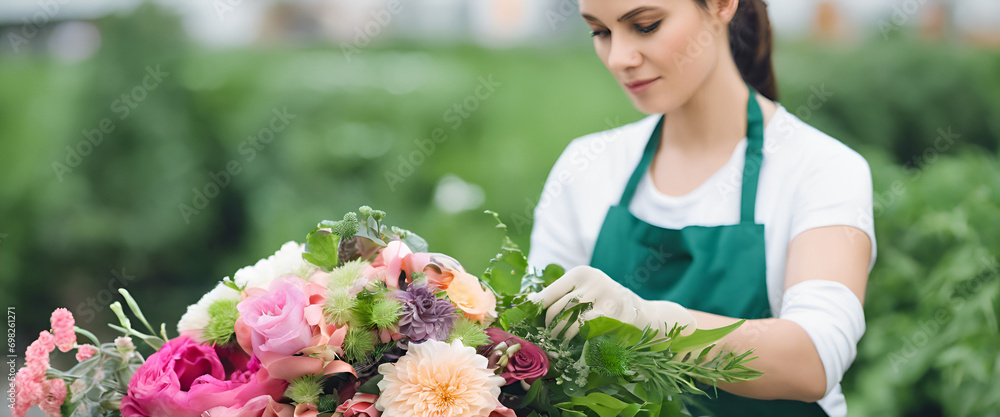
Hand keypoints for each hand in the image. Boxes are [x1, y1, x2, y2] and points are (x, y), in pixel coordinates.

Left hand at [530, 266, 696, 338]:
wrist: (643, 315)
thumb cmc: (606, 305)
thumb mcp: (585, 293)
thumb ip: (561, 296)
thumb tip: (526, 303)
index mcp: (581, 273)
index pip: (548, 293)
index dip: (535, 310)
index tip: (526, 322)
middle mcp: (593, 280)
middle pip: (557, 310)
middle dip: (549, 328)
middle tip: (547, 338)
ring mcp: (605, 296)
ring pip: (570, 322)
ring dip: (561, 337)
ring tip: (559, 343)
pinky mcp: (615, 314)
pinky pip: (587, 331)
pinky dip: (579, 340)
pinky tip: (577, 344)